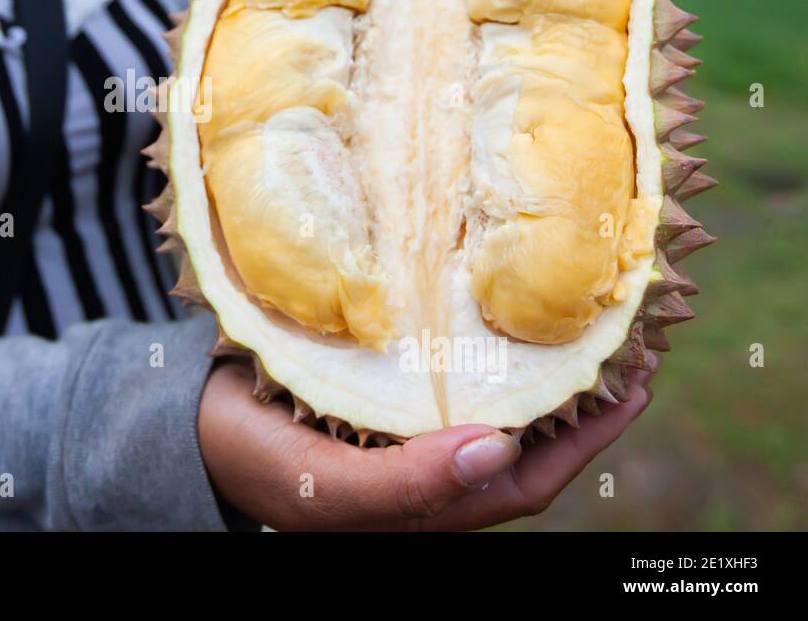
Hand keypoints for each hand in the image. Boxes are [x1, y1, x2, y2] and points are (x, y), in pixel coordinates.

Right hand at [198, 353, 656, 530]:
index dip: (585, 440)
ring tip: (582, 322)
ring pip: (495, 406)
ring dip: (543, 370)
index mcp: (427, 507)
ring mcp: (409, 431)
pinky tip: (502, 314)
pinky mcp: (387, 394)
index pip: (524, 481)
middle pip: (525, 444)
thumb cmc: (256, 459)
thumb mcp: (326, 486)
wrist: (190, 425)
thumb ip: (408, 485)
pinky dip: (491, 349)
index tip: (631, 384)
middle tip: (629, 341)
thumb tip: (500, 449)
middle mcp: (429, 471)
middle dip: (581, 401)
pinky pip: (456, 376)